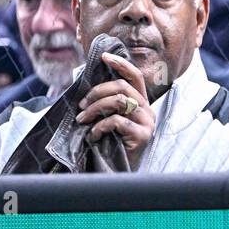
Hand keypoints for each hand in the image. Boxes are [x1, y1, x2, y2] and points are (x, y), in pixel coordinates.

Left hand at [75, 52, 154, 168]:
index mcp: (141, 103)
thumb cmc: (111, 143)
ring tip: (82, 120)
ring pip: (119, 101)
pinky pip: (117, 121)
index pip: (135, 76)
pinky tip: (93, 136)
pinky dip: (99, 127)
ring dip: (94, 109)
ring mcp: (147, 123)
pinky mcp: (142, 135)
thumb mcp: (109, 119)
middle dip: (97, 92)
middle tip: (81, 105)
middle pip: (122, 87)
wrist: (119, 172)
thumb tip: (86, 81)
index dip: (120, 64)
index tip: (104, 57)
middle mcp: (147, 110)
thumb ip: (106, 102)